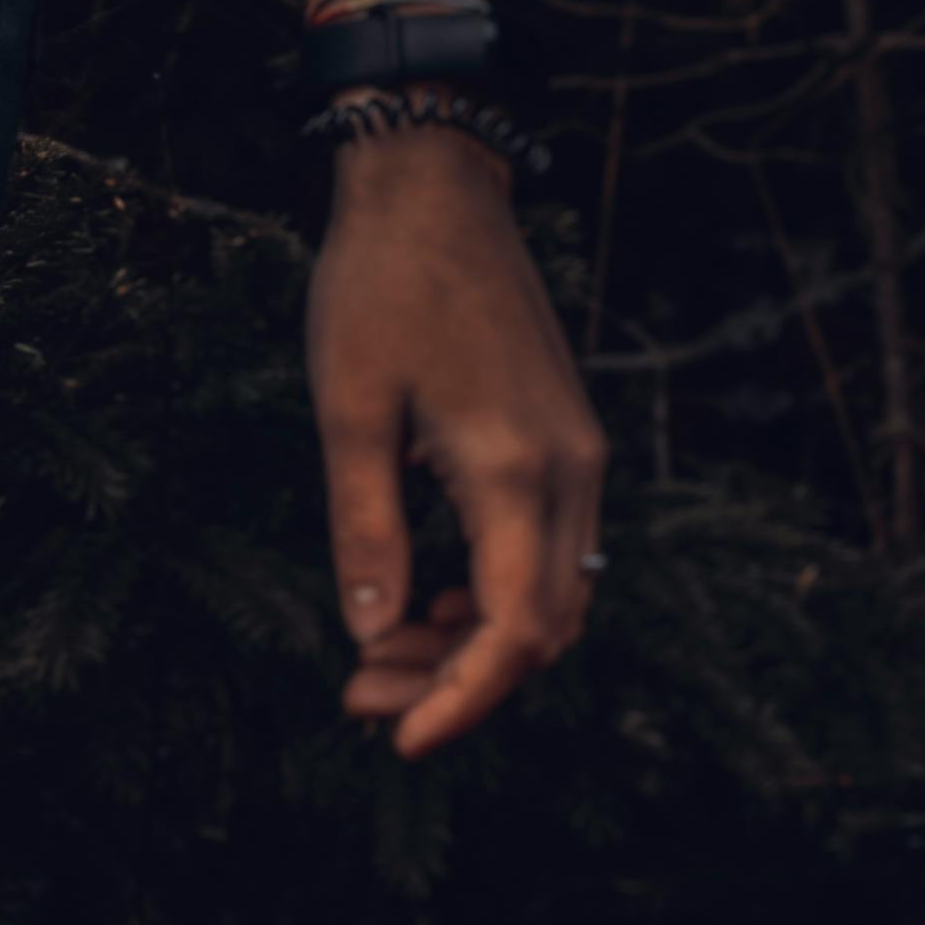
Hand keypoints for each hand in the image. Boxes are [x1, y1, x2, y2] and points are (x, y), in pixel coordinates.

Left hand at [306, 120, 606, 756]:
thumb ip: (365, 527)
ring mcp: (575, 452)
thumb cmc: (380, 284)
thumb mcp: (350, 407)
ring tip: (384, 655)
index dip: (462, 700)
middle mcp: (568, 471)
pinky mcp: (564, 435)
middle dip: (456, 679)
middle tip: (363, 694)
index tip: (400, 738)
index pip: (514, 632)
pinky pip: (549, 548)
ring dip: (475, 639)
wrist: (432, 186)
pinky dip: (496, 591)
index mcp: (515, 469)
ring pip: (551, 594)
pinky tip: (429, 597)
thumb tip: (371, 635)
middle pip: (540, 627)